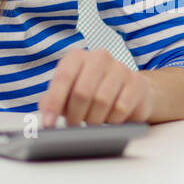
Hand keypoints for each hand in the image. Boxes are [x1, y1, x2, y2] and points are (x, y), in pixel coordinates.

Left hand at [38, 48, 155, 126]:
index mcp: (77, 56)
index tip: (48, 122)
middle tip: (73, 127)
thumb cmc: (92, 92)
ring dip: (94, 119)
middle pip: (82, 92)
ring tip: (90, 124)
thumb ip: (53, 100)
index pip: (63, 77)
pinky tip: (109, 121)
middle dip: (75, 115)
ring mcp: (120, 68)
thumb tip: (46, 115)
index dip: (54, 102)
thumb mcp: (68, 93)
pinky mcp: (136, 83)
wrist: (130, 91)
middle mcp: (99, 57)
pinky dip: (112, 120)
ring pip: (102, 101)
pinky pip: (121, 108)